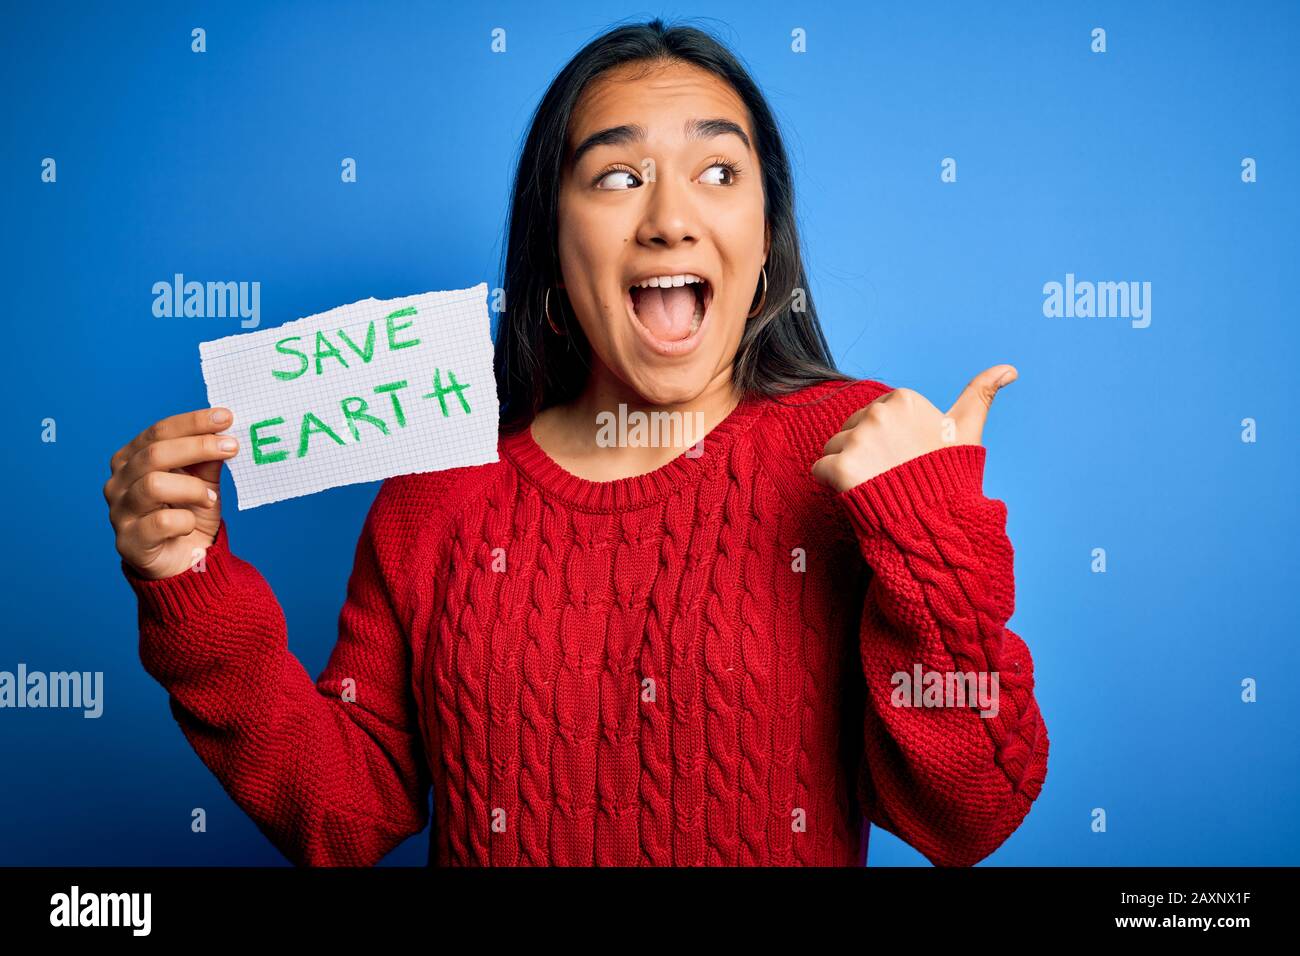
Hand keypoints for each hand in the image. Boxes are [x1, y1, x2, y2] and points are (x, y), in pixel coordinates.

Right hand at [104, 408, 239, 579]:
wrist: (185, 563)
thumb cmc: (189, 516)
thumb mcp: (204, 482)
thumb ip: (208, 459)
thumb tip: (223, 431)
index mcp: (131, 460)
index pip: (159, 431)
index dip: (193, 422)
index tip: (226, 417)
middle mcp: (119, 482)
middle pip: (154, 454)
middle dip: (198, 447)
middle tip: (232, 447)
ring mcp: (119, 512)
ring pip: (154, 485)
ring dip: (193, 489)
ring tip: (211, 499)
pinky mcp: (129, 541)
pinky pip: (160, 522)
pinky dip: (185, 520)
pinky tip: (192, 524)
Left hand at [811, 365, 1016, 492]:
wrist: (936, 522)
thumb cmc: (951, 476)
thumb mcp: (967, 431)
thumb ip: (981, 395)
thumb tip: (1009, 368)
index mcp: (904, 399)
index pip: (875, 415)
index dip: (887, 441)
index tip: (907, 458)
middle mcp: (878, 413)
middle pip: (852, 429)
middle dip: (866, 451)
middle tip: (893, 474)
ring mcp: (858, 439)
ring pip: (834, 448)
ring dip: (848, 468)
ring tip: (878, 485)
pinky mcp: (840, 466)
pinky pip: (819, 469)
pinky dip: (832, 484)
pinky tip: (858, 493)